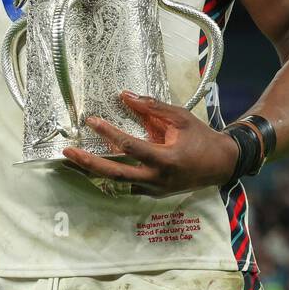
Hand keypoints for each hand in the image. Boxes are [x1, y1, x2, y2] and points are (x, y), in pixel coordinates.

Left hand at [61, 91, 238, 197]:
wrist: (220, 165)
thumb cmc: (201, 138)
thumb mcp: (179, 117)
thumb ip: (152, 107)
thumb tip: (125, 95)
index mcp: (165, 159)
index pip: (130, 146)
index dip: (109, 133)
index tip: (91, 120)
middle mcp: (156, 179)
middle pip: (115, 173)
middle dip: (88, 164)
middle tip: (67, 153)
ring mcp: (153, 190)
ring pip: (117, 183)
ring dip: (94, 172)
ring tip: (73, 160)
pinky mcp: (152, 194)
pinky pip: (126, 185)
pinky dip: (110, 175)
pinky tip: (94, 166)